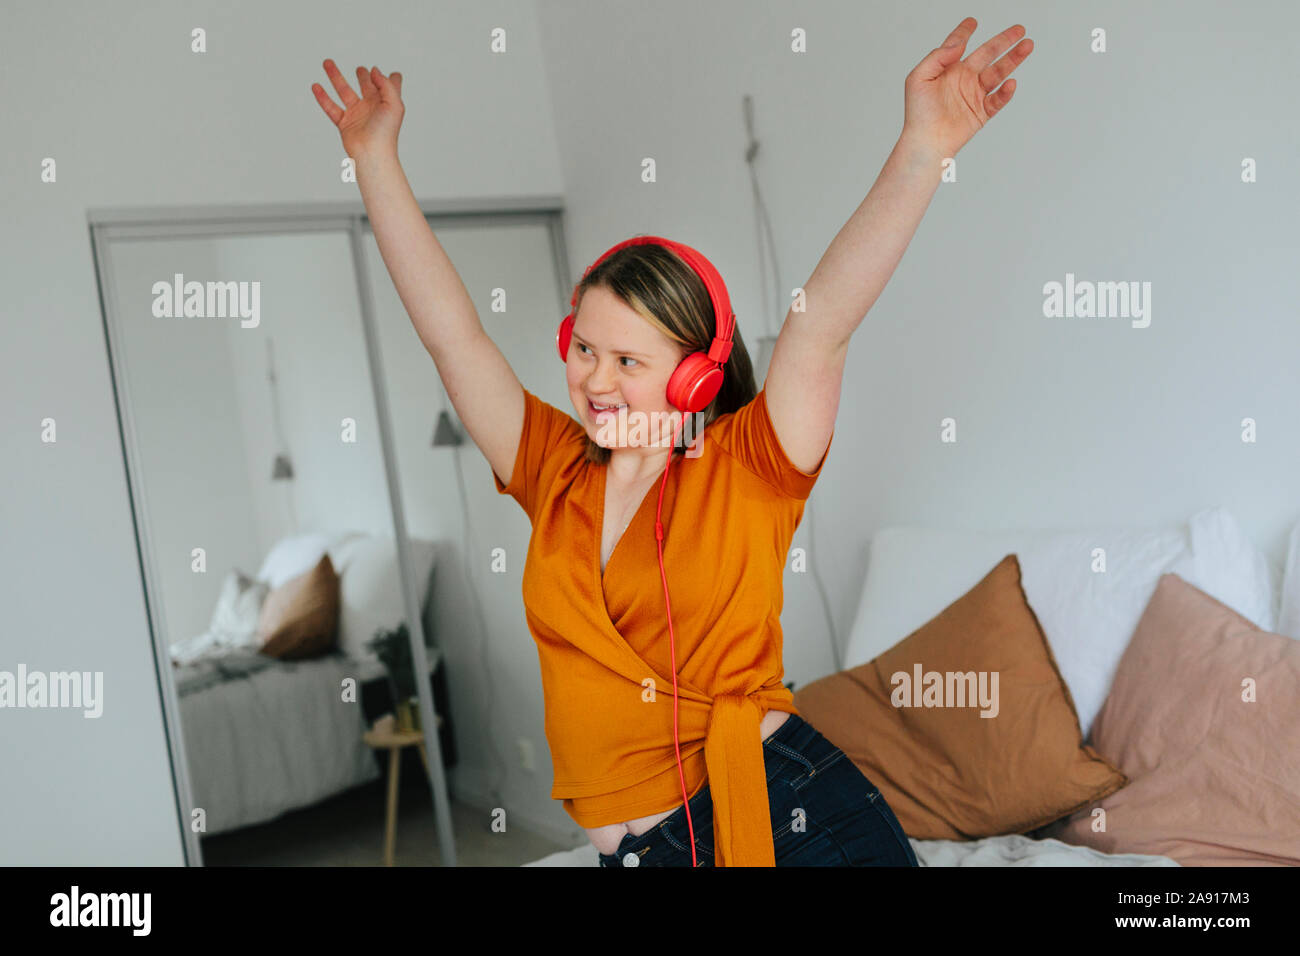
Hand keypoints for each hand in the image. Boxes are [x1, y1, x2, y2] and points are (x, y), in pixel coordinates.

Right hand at [311, 59, 405, 159]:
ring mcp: (357, 114)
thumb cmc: (386, 132)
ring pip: (344, 91)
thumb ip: (386, 84)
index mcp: (386, 103)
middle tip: (360, 69)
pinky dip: (322, 97)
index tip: (385, 73)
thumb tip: (374, 70)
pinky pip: (331, 107)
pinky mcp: (344, 123)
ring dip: (335, 76)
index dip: (389, 79)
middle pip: (366, 87)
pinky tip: (316, 86)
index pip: (390, 88)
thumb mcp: (394, 103)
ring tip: (327, 63)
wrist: (372, 152)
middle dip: (363, 77)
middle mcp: (372, 107)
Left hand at [902, 17, 1031, 158]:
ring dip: (1013, 59)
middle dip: (1003, 41)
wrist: (926, 141)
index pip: (958, 45)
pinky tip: (1010, 82)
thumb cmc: (918, 112)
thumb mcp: (919, 78)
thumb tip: (959, 44)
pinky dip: (1005, 92)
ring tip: (1027, 45)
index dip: (964, 33)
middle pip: (987, 54)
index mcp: (948, 69)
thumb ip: (938, 57)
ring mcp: (974, 95)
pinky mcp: (981, 112)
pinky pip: (998, 100)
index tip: (972, 22)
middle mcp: (963, 79)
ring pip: (998, 73)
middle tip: (1018, 29)